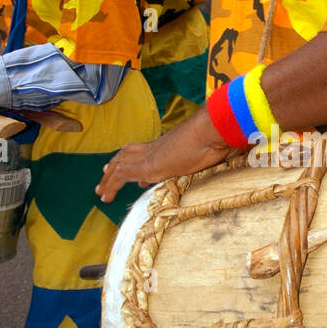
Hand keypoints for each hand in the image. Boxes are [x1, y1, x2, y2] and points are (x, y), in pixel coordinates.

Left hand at [96, 104, 234, 202]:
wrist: (212, 131)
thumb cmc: (217, 137)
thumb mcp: (213, 150)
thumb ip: (211, 153)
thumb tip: (226, 154)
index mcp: (170, 144)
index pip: (147, 150)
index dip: (137, 159)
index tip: (133, 172)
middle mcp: (157, 147)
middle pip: (128, 153)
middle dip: (117, 164)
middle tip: (106, 173)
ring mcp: (150, 155)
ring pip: (120, 165)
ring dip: (109, 178)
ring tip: (101, 191)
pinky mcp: (145, 165)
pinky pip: (121, 176)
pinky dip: (111, 185)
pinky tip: (106, 196)